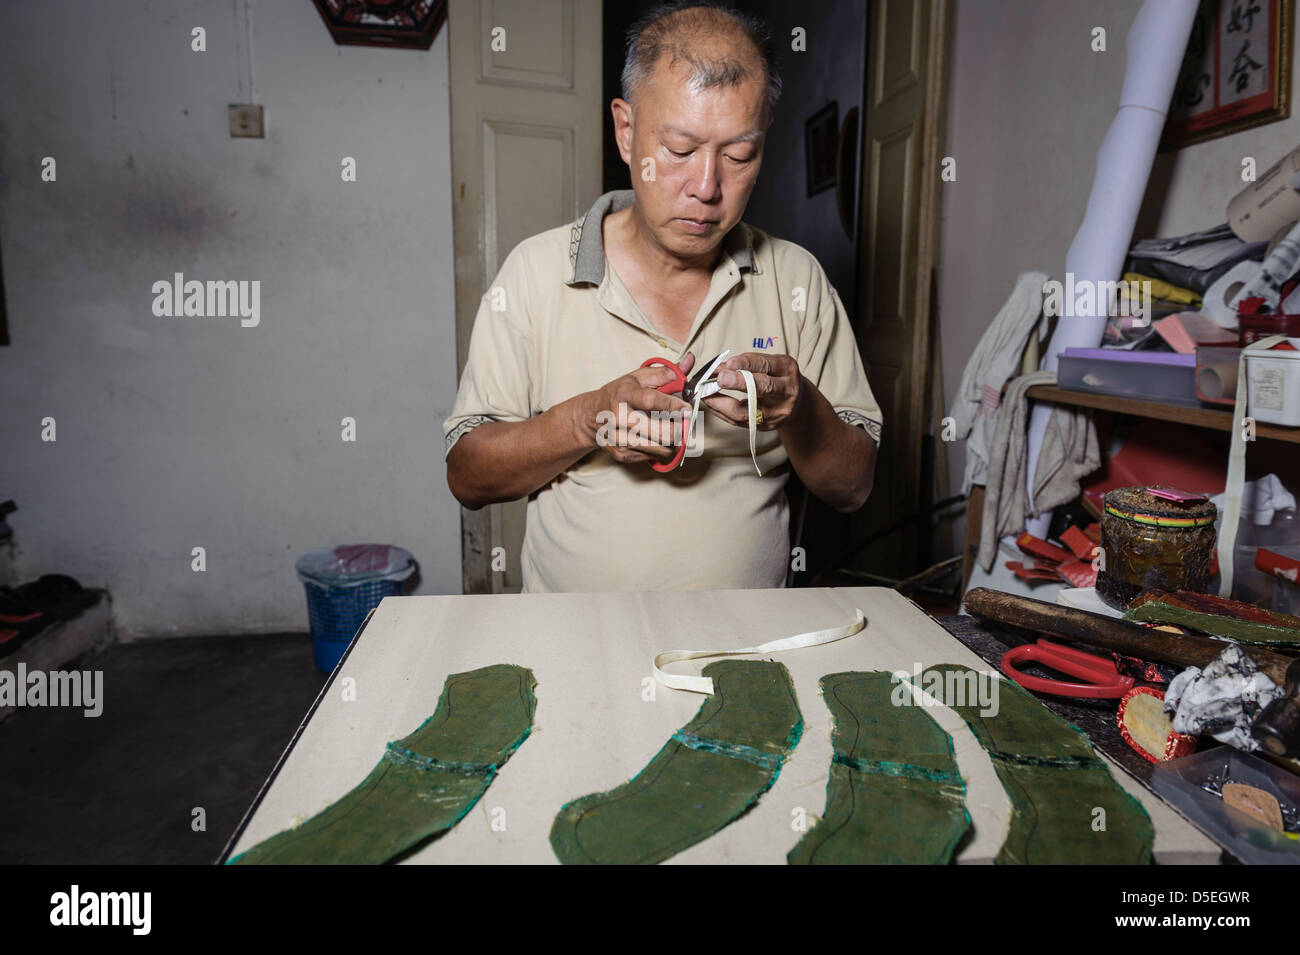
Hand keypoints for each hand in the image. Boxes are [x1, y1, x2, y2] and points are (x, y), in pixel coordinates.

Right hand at [579, 353, 694, 464]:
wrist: (590, 418)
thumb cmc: (617, 395)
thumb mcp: (637, 377)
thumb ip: (665, 372)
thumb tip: (689, 362)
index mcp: (624, 395)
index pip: (651, 401)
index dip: (673, 406)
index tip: (687, 409)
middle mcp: (620, 418)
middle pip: (662, 433)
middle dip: (680, 429)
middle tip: (683, 422)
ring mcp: (619, 439)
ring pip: (662, 448)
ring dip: (672, 440)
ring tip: (669, 429)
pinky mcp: (621, 454)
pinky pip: (653, 456)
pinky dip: (659, 448)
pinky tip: (653, 437)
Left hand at [705, 352, 803, 430]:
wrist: (796, 401)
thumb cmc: (778, 376)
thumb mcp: (769, 362)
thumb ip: (746, 362)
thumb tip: (718, 367)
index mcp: (787, 370)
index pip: (766, 365)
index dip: (746, 364)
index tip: (727, 363)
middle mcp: (786, 393)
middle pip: (763, 388)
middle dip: (739, 383)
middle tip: (720, 379)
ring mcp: (777, 413)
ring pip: (747, 412)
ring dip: (721, 403)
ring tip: (704, 393)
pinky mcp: (767, 426)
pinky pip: (740, 422)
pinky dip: (722, 412)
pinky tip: (711, 404)